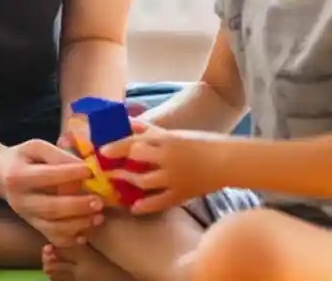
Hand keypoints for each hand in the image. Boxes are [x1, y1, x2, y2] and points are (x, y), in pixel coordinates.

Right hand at [0, 139, 106, 246]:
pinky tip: (86, 232)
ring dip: (79, 224)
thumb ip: (58, 154)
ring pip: (53, 227)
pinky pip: (53, 238)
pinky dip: (71, 239)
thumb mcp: (35, 147)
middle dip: (78, 206)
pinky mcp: (34, 226)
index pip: (47, 176)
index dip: (70, 174)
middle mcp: (20, 200)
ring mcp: (26, 216)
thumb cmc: (22, 157)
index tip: (90, 171)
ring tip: (98, 216)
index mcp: (17, 176)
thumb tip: (85, 167)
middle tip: (99, 201)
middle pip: (50, 207)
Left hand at [99, 118, 225, 214]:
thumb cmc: (201, 143)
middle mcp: (168, 158)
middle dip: (120, 165)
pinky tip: (134, 208)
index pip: (136, 142)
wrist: (228, 162)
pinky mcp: (182, 194)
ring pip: (144, 181)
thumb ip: (150, 130)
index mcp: (167, 140)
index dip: (117, 146)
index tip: (103, 151)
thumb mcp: (175, 133)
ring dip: (129, 182)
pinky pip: (160, 202)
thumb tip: (127, 123)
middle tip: (107, 170)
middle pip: (137, 161)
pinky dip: (146, 206)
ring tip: (119, 183)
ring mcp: (175, 177)